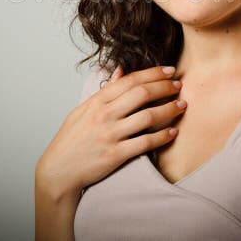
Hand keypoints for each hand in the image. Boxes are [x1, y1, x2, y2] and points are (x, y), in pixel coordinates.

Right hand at [36, 65, 186, 199]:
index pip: (130, 80)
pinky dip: (162, 137)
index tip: (169, 70)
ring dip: (169, 109)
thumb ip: (104, 91)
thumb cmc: (71, 140)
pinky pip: (145, 143)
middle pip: (142, 93)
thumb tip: (121, 70)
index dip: (153, 73)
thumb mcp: (83, 110)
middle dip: (165, 87)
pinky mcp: (116, 155)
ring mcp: (110, 135)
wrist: (58, 171)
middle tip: (179, 86)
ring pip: (148, 116)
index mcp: (97, 101)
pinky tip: (173, 132)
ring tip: (182, 106)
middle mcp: (104, 115)